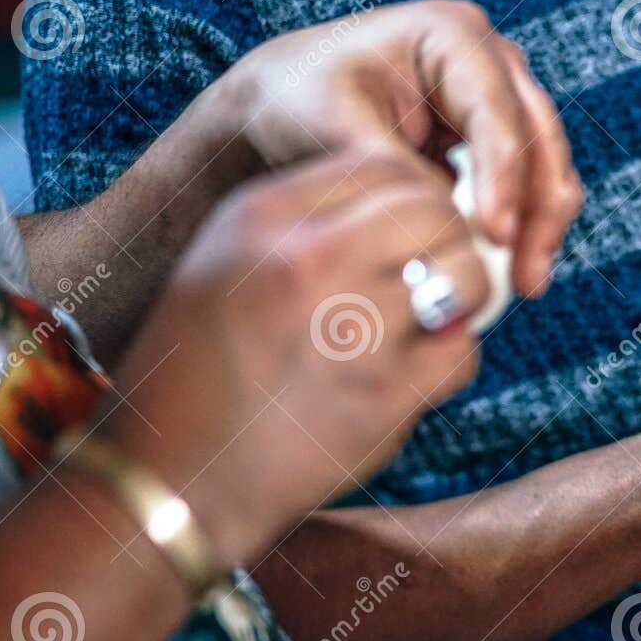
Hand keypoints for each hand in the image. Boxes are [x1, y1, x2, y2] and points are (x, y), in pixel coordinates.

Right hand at [99, 147, 486, 564]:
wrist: (175, 476)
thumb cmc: (200, 371)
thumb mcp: (223, 265)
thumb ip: (303, 224)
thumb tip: (402, 203)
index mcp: (262, 218)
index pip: (382, 164)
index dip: (415, 196)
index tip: (414, 231)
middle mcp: (307, 261)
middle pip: (434, 210)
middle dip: (452, 239)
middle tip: (441, 273)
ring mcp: (350, 327)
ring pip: (463, 276)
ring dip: (464, 297)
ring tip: (435, 321)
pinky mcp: (384, 394)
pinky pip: (461, 353)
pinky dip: (451, 362)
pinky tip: (419, 375)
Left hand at [218, 0, 580, 294]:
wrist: (281, 112)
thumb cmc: (299, 103)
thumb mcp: (337, 135)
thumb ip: (401, 178)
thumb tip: (456, 230)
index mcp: (452, 33)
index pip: (496, 111)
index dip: (505, 177)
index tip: (494, 236)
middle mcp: (490, 61)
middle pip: (541, 137)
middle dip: (540, 211)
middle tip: (527, 274)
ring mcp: (500, 101)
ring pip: (547, 167)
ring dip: (542, 228)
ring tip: (525, 284)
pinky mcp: (497, 144)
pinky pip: (530, 189)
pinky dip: (525, 231)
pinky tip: (511, 274)